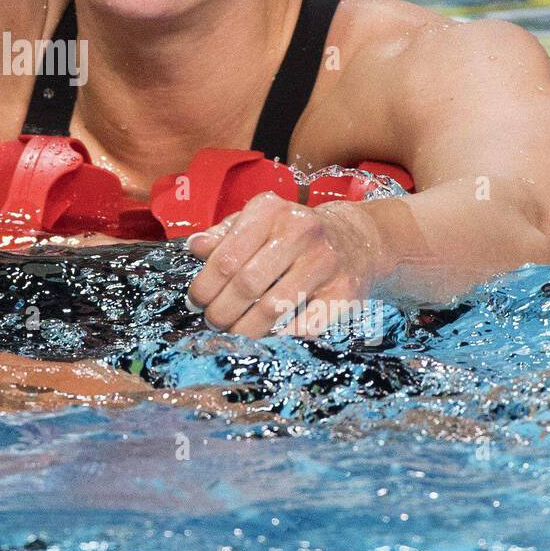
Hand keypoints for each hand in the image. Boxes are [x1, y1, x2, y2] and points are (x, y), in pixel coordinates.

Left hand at [185, 194, 381, 338]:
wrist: (355, 241)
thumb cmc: (291, 234)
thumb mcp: (257, 223)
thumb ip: (223, 235)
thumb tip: (194, 246)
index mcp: (270, 211)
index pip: (226, 257)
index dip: (204, 286)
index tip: (194, 303)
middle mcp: (300, 231)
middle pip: (246, 285)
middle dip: (221, 311)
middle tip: (212, 323)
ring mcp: (325, 262)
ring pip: (272, 309)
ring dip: (245, 329)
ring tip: (233, 333)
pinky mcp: (344, 291)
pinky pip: (303, 326)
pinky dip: (279, 338)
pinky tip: (265, 339)